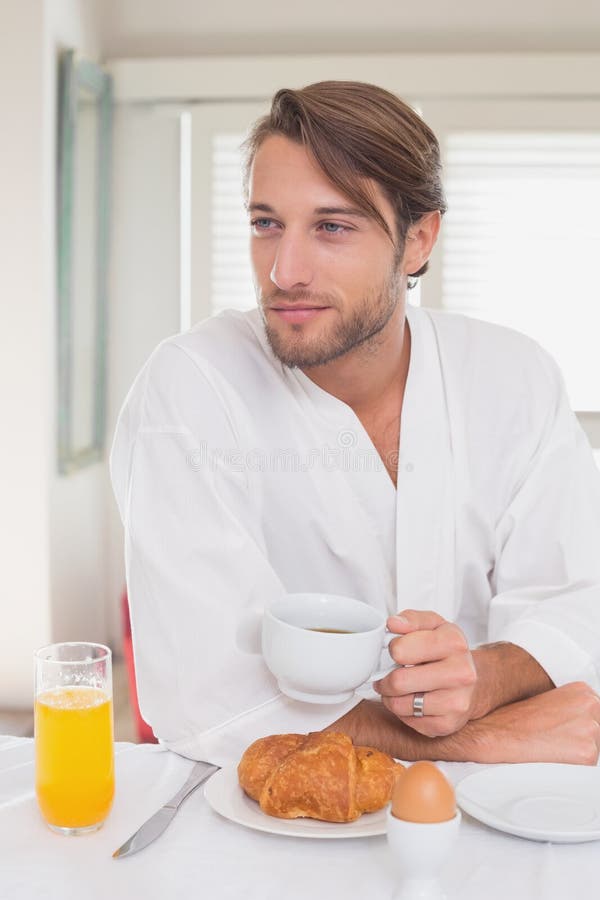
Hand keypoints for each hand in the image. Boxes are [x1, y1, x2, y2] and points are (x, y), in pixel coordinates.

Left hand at [373, 610, 476, 737]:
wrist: (473, 680)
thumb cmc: (447, 651)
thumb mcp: (433, 625)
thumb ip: (411, 619)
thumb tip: (393, 624)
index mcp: (454, 642)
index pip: (400, 650)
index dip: (393, 649)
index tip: (398, 651)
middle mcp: (460, 673)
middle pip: (398, 681)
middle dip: (386, 678)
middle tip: (388, 675)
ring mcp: (457, 701)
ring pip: (400, 705)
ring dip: (391, 697)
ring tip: (399, 688)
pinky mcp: (448, 724)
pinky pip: (409, 721)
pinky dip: (404, 712)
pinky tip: (412, 701)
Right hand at [470, 682, 599, 764]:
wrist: (492, 734)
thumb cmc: (512, 722)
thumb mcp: (548, 706)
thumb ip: (571, 713)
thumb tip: (575, 728)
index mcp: (582, 691)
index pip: (597, 718)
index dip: (578, 731)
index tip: (563, 735)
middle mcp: (591, 704)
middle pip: (599, 734)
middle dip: (581, 742)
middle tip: (554, 743)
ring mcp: (590, 728)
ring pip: (596, 751)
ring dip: (577, 756)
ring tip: (550, 751)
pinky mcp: (586, 752)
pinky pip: (589, 770)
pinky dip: (572, 770)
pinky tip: (550, 760)